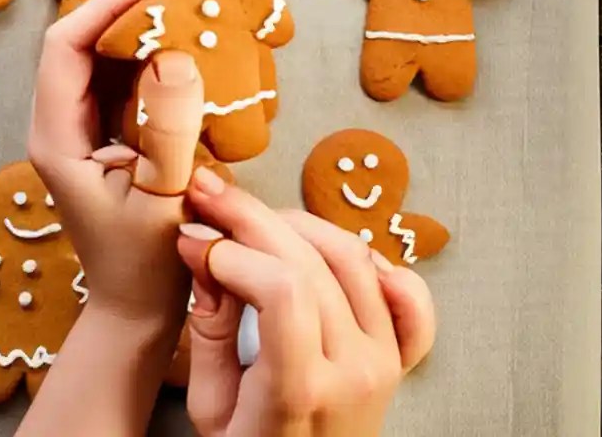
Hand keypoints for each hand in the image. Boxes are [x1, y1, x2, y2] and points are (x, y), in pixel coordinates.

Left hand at [27, 0, 199, 326]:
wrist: (136, 311)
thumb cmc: (146, 265)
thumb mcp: (164, 196)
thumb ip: (168, 128)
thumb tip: (174, 58)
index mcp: (56, 139)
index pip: (63, 48)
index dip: (102, 7)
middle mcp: (56, 128)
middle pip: (76, 46)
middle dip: (119, 11)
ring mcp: (76, 133)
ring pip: (96, 61)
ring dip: (133, 33)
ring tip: (180, 8)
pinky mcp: (100, 140)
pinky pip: (115, 85)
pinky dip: (144, 62)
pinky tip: (181, 51)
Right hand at [175, 170, 436, 436]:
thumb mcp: (211, 405)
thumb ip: (209, 328)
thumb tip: (201, 249)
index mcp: (301, 391)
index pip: (281, 290)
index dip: (233, 250)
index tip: (194, 239)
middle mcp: (355, 369)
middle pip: (310, 262)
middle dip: (251, 218)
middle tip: (209, 196)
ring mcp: (384, 359)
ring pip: (351, 257)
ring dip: (297, 224)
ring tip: (253, 219)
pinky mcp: (398, 355)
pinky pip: (407, 293)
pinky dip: (374, 260)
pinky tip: (328, 248)